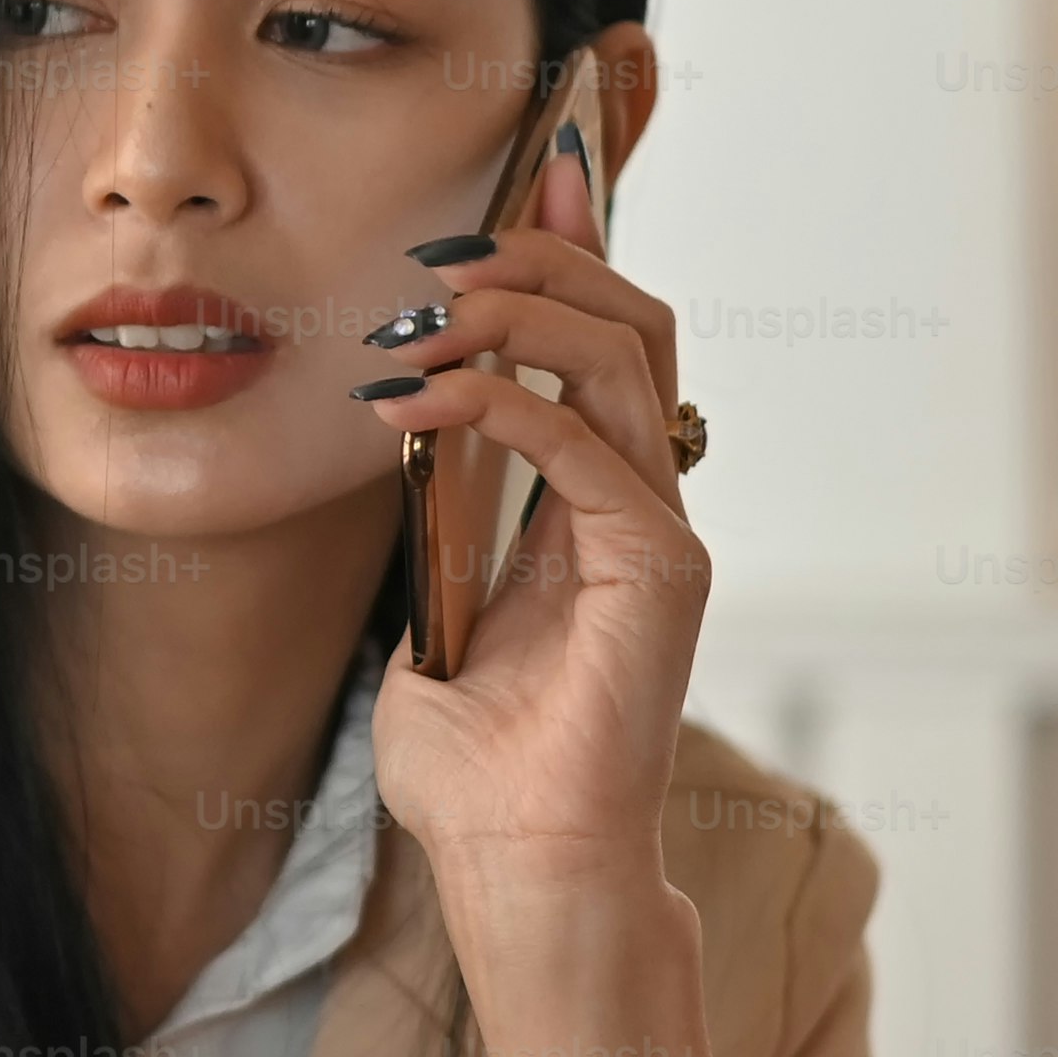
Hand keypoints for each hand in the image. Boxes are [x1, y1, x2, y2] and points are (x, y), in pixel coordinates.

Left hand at [360, 120, 707, 897]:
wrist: (517, 857)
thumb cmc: (475, 762)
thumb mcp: (428, 612)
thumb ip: (433, 524)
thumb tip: (396, 442)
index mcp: (595, 500)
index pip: (602, 342)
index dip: (564, 256)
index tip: (499, 198)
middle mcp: (643, 499)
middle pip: (631, 321)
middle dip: (541, 262)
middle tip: (441, 257)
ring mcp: (661, 529)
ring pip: (626, 357)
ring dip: (518, 314)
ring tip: (420, 319)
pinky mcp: (661, 568)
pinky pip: (588, 445)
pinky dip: (501, 403)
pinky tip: (416, 407)